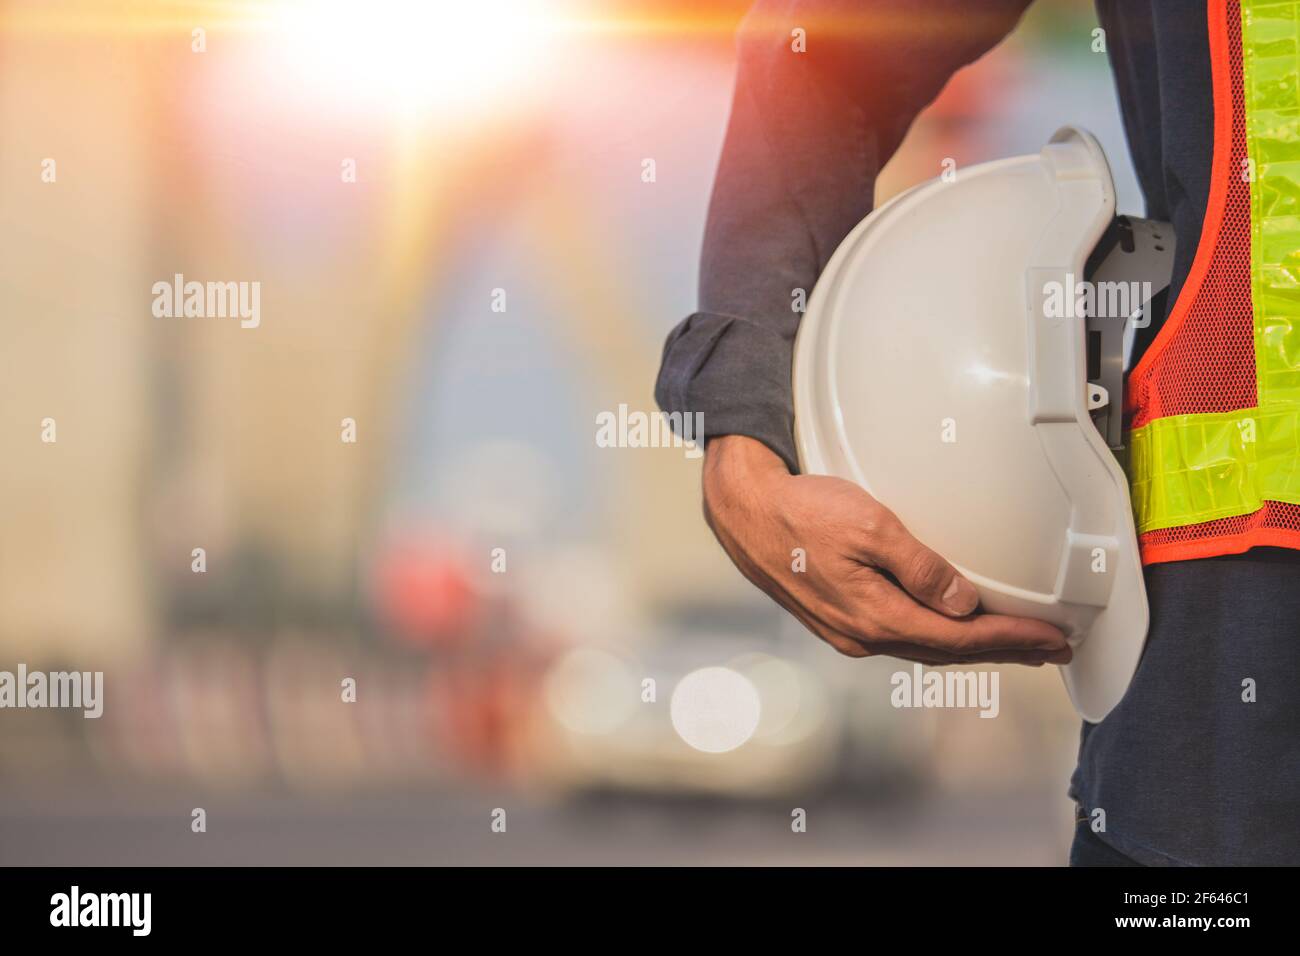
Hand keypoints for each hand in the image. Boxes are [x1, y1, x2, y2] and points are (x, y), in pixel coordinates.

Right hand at [702, 435, 1071, 665]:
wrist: (743, 510)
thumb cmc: (801, 511)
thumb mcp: (870, 527)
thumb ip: (921, 568)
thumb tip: (964, 604)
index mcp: (876, 617)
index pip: (962, 638)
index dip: (1012, 639)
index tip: (1052, 639)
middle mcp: (862, 635)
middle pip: (947, 652)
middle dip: (1002, 651)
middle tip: (1048, 649)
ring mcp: (846, 631)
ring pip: (923, 646)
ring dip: (970, 646)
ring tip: (1010, 642)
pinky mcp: (835, 617)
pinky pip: (900, 635)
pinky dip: (937, 636)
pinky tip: (948, 627)